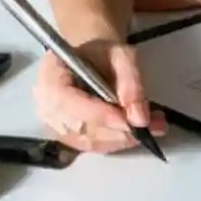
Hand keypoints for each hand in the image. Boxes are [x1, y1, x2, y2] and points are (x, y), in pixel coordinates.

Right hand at [32, 39, 167, 153]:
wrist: (91, 60)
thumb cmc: (101, 53)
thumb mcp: (121, 55)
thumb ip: (130, 81)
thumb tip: (140, 118)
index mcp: (50, 77)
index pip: (66, 102)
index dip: (97, 114)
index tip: (128, 120)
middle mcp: (47, 107)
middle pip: (80, 128)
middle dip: (118, 130)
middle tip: (152, 123)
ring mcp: (57, 127)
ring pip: (91, 142)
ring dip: (124, 138)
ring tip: (153, 125)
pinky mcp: (71, 139)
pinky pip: (95, 146)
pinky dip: (120, 141)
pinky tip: (139, 129)